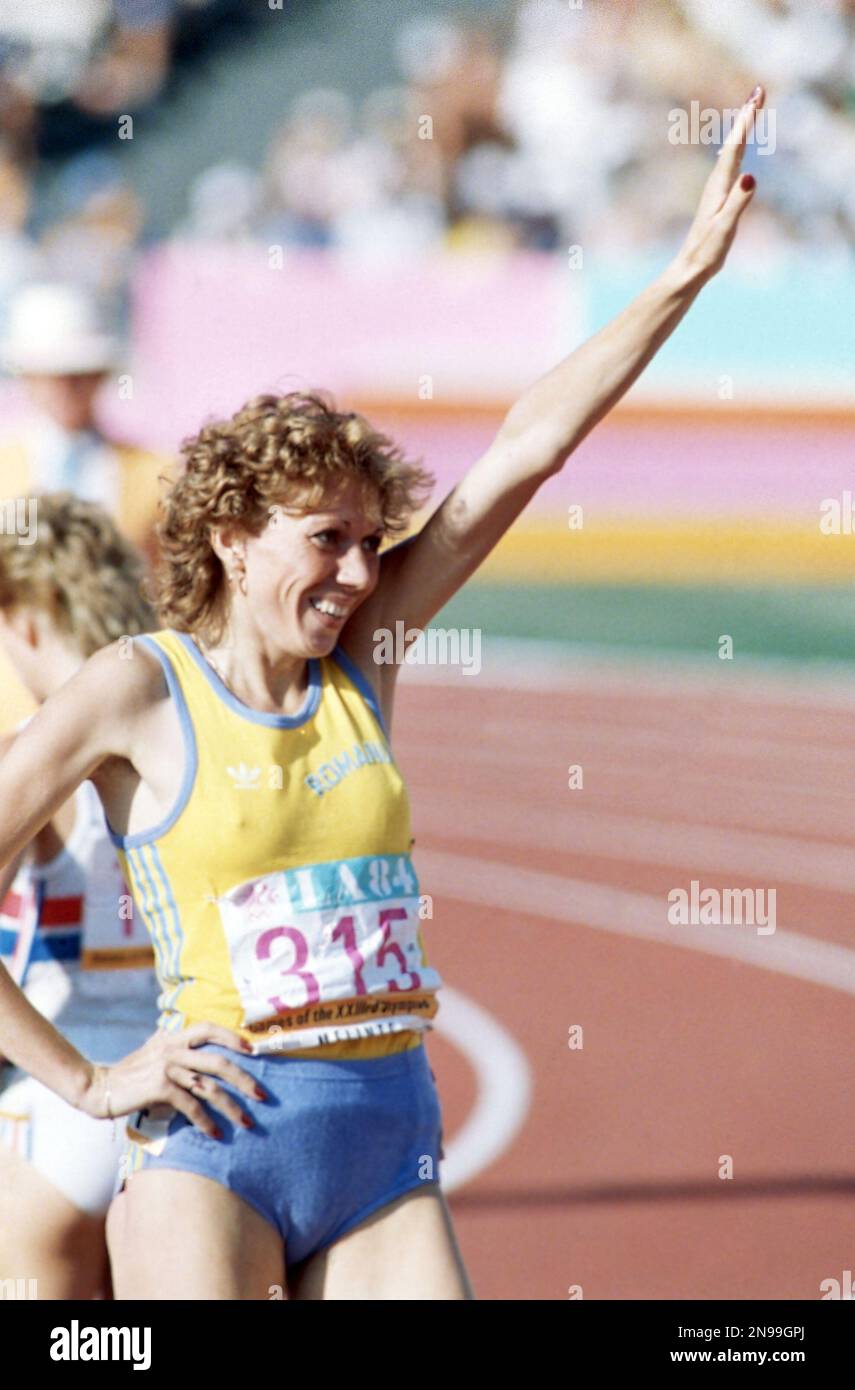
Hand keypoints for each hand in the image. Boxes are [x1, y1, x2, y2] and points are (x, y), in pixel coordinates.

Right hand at [80, 1022, 261, 1137]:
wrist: (99, 1088)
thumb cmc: (129, 1073)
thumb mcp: (152, 1052)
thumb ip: (172, 1046)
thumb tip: (191, 1044)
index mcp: (173, 1038)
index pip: (209, 1029)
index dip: (232, 1037)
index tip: (254, 1050)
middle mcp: (173, 1049)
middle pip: (219, 1061)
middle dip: (245, 1079)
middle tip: (263, 1095)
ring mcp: (167, 1068)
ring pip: (210, 1087)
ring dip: (232, 1107)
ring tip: (246, 1122)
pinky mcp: (160, 1088)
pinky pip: (191, 1106)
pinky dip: (206, 1122)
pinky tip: (215, 1133)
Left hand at [675, 84, 764, 284]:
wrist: (690, 268)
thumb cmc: (707, 251)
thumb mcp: (725, 228)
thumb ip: (738, 202)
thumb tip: (750, 176)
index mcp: (720, 185)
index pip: (736, 146)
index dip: (746, 120)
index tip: (756, 96)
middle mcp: (717, 182)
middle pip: (734, 142)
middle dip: (746, 116)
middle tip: (758, 90)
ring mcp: (717, 189)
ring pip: (732, 150)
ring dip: (742, 128)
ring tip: (751, 109)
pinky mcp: (719, 197)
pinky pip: (732, 163)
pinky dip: (739, 148)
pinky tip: (739, 147)